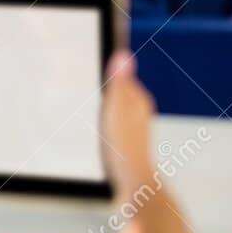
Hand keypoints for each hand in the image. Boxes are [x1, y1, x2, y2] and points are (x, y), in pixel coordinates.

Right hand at [101, 53, 156, 195]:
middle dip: (106, 91)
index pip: (123, 77)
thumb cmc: (123, 145)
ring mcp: (136, 126)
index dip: (107, 74)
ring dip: (105, 109)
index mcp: (138, 99)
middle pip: (120, 93)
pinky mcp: (130, 140)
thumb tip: (122, 54)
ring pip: (118, 109)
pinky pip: (116, 124)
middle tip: (91, 92)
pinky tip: (100, 132)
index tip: (92, 69)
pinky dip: (106, 123)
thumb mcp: (116, 108)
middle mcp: (140, 111)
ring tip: (95, 113)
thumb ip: (119, 82)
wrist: (132, 178)